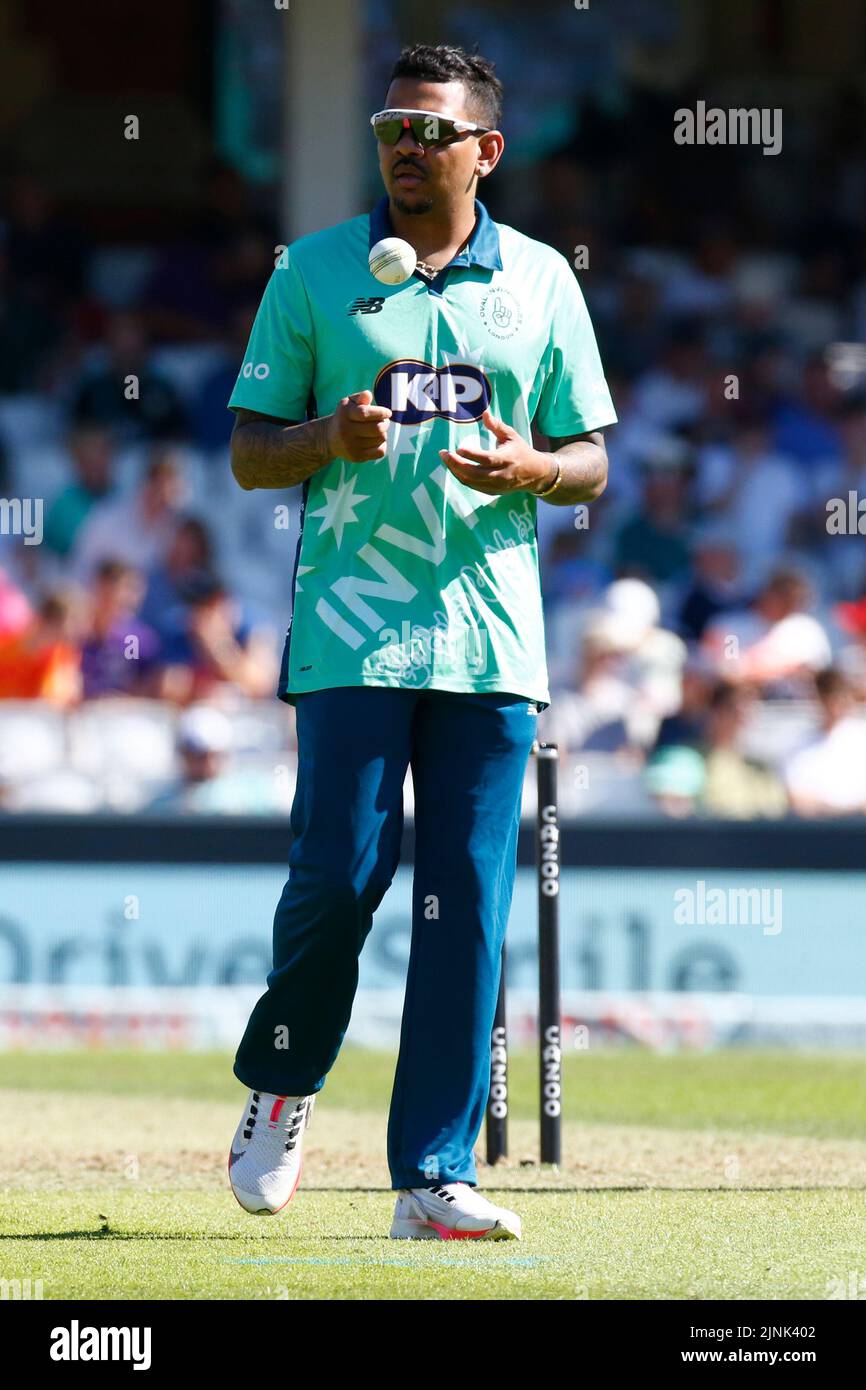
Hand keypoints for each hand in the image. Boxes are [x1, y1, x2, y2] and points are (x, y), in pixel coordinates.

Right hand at [327, 389, 391, 462]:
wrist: (330, 438)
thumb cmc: (345, 416)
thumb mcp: (349, 404)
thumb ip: (359, 398)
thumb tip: (368, 395)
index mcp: (344, 414)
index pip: (365, 413)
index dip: (380, 412)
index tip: (387, 413)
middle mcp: (346, 431)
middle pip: (377, 428)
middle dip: (385, 423)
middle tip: (384, 421)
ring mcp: (350, 446)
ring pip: (380, 439)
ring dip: (383, 433)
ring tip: (377, 430)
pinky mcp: (356, 457)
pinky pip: (380, 452)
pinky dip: (382, 445)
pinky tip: (376, 441)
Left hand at [439, 408, 554, 495]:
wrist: (535, 474)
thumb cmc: (521, 450)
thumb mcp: (512, 435)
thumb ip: (497, 426)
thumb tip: (484, 412)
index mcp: (507, 459)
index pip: (487, 459)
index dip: (472, 455)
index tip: (458, 448)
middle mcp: (501, 475)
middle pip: (475, 473)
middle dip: (456, 464)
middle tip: (444, 453)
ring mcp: (496, 485)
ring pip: (471, 482)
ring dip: (456, 471)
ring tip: (446, 459)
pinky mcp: (492, 491)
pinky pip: (473, 486)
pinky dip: (462, 478)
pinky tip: (454, 468)